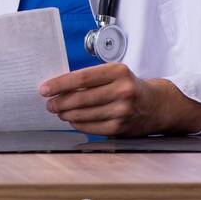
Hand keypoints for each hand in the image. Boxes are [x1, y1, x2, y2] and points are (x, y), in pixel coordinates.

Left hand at [39, 63, 200, 135]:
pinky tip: (72, 120)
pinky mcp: (122, 128)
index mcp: (118, 72)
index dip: (59, 84)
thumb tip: (57, 87)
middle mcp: (123, 91)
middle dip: (59, 102)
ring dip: (66, 114)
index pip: (81, 78)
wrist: (157, 105)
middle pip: (81, 98)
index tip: (44, 89)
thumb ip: (89, 78)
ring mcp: (123, 111)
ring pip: (84, 114)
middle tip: (48, 103)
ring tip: (57, 111)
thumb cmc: (127, 85)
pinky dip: (78, 124)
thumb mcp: (113, 73)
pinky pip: (92, 127)